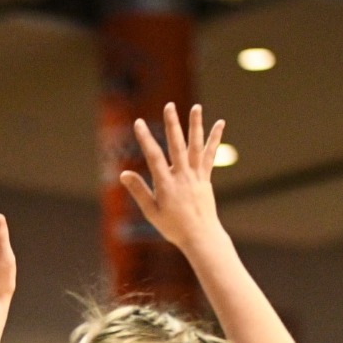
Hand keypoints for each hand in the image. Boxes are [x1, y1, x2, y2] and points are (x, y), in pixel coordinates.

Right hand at [121, 102, 225, 250]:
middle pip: (176, 146)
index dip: (145, 139)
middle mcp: (182, 177)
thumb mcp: (151, 212)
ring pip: (195, 146)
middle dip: (172, 125)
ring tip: (196, 107)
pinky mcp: (205, 178)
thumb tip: (123, 174)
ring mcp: (196, 176)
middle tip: (169, 106)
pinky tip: (220, 124)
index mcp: (166, 185)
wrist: (200, 236)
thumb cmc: (173, 227)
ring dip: (196, 125)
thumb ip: (139, 191)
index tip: (138, 123)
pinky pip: (209, 155)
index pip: (154, 157)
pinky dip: (214, 139)